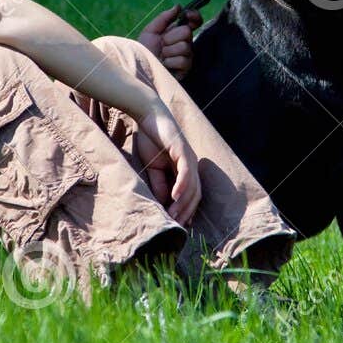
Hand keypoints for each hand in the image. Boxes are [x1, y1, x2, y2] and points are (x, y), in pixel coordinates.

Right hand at [131, 99, 200, 224]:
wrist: (146, 115)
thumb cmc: (150, 139)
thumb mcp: (153, 168)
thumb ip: (159, 184)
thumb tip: (164, 203)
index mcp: (185, 170)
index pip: (191, 195)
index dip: (186, 211)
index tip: (179, 226)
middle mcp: (191, 165)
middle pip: (195, 194)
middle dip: (186, 211)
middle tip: (176, 226)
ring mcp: (189, 157)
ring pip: (192, 185)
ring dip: (183, 203)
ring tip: (174, 216)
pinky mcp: (182, 150)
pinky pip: (185, 171)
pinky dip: (181, 185)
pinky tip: (175, 197)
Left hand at [138, 6, 202, 80]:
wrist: (139, 68)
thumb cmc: (144, 50)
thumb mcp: (150, 31)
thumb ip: (164, 17)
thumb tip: (178, 6)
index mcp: (178, 32)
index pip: (195, 21)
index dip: (194, 16)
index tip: (187, 14)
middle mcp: (185, 42)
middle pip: (187, 31)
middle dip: (170, 37)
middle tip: (162, 44)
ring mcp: (187, 56)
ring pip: (184, 46)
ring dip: (168, 51)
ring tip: (161, 57)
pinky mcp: (186, 68)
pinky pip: (182, 60)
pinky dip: (169, 62)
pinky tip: (164, 65)